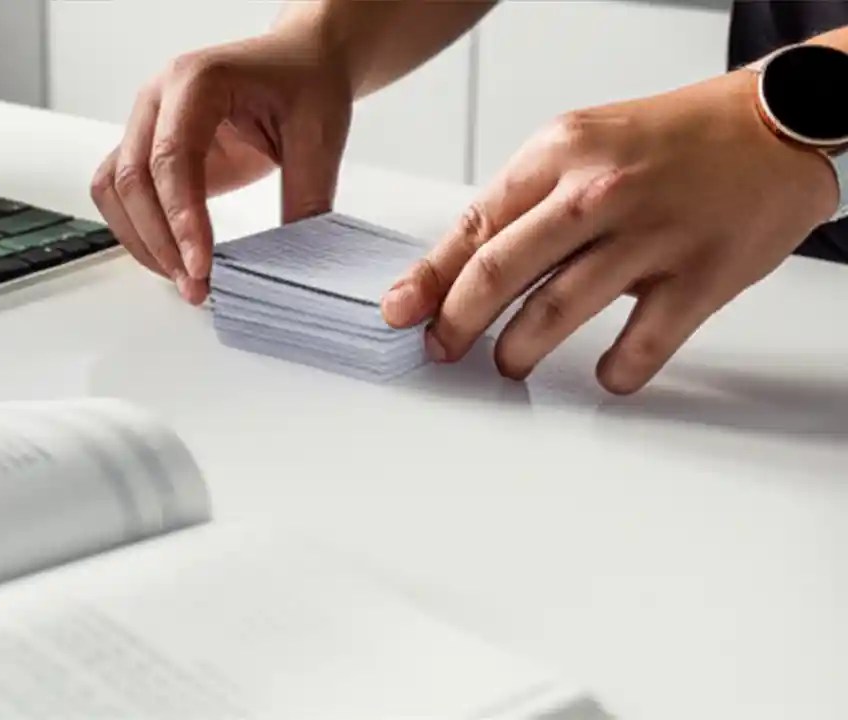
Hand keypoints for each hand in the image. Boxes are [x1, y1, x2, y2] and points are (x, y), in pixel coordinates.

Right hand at [91, 28, 352, 304]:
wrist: (301, 60)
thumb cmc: (306, 81)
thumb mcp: (320, 134)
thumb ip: (307, 195)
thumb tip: (296, 260)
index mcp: (198, 81)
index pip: (172, 156)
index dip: (181, 218)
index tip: (201, 265)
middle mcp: (159, 98)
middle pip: (132, 178)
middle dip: (160, 241)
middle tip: (196, 285)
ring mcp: (147, 122)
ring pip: (115, 189)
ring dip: (141, 240)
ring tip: (183, 279)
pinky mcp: (149, 148)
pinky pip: (121, 193)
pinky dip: (138, 231)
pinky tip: (171, 259)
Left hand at [381, 70, 838, 393]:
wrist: (778, 124)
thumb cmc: (674, 140)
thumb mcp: (585, 142)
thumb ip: (530, 200)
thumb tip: (465, 267)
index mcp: (561, 151)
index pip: (475, 225)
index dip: (429, 278)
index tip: (402, 311)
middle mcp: (599, 189)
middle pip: (501, 270)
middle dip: (458, 322)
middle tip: (443, 349)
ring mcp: (651, 233)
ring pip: (557, 310)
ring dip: (519, 350)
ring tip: (508, 364)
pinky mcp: (700, 275)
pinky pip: (642, 343)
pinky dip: (616, 371)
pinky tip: (606, 375)